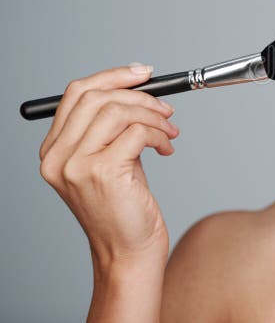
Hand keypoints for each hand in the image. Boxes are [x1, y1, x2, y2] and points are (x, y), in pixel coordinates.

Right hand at [38, 63, 179, 267]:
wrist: (127, 252)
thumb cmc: (123, 209)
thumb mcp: (109, 161)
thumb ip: (111, 129)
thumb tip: (139, 91)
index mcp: (53, 150)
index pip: (77, 93)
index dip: (114, 77)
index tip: (144, 73)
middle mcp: (57, 156)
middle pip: (97, 97)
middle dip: (140, 96)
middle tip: (166, 109)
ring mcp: (76, 165)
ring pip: (118, 112)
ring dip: (154, 116)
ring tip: (169, 132)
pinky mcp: (102, 173)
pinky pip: (137, 133)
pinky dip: (159, 135)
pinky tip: (166, 148)